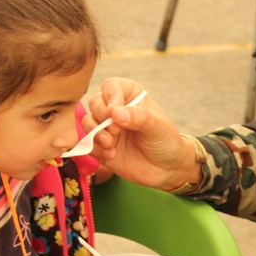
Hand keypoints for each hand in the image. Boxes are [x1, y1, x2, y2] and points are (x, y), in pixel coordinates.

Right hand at [86, 78, 201, 191]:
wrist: (166, 169)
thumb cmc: (165, 141)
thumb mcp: (158, 127)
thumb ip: (139, 118)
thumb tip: (115, 113)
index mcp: (130, 97)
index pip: (111, 86)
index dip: (110, 97)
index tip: (114, 112)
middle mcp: (115, 110)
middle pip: (95, 102)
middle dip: (101, 117)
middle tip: (116, 130)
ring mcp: (107, 128)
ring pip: (88, 122)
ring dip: (96, 133)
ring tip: (110, 144)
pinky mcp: (102, 147)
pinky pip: (88, 144)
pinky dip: (96, 150)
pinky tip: (112, 155)